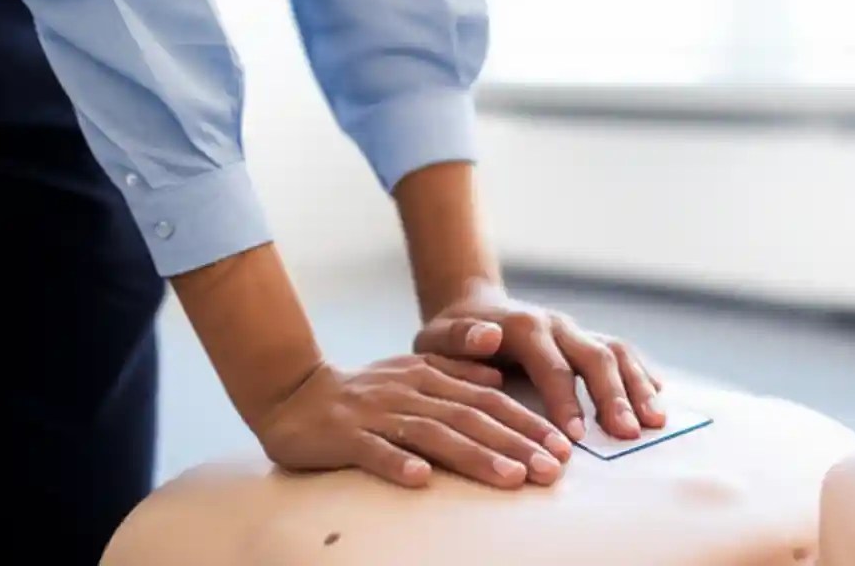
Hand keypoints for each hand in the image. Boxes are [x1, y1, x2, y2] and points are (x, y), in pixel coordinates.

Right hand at [246, 353, 573, 489]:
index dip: (528, 423)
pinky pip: (373, 450)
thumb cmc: (362, 391)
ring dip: (475, 456)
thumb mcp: (414, 374)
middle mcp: (411, 390)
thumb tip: (499, 381)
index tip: (561, 448)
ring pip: (434, 433)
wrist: (293, 392)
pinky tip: (422, 480)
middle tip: (552, 469)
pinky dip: (398, 463)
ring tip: (511, 477)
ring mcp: (377, 412)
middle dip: (517, 443)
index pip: (489, 400)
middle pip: (472, 417)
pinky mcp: (344, 435)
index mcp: (431, 377)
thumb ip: (456, 374)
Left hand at [413, 281, 665, 441]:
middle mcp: (557, 325)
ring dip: (638, 386)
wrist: (471, 310)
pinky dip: (642, 374)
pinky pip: (623, 354)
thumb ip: (458, 338)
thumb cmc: (451, 337)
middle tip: (627, 434)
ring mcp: (576, 332)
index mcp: (524, 326)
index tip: (576, 437)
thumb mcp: (438, 337)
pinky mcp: (587, 340)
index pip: (553, 366)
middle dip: (614, 396)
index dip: (566, 401)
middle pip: (595, 357)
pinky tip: (658, 399)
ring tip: (655, 422)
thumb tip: (487, 336)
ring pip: (617, 353)